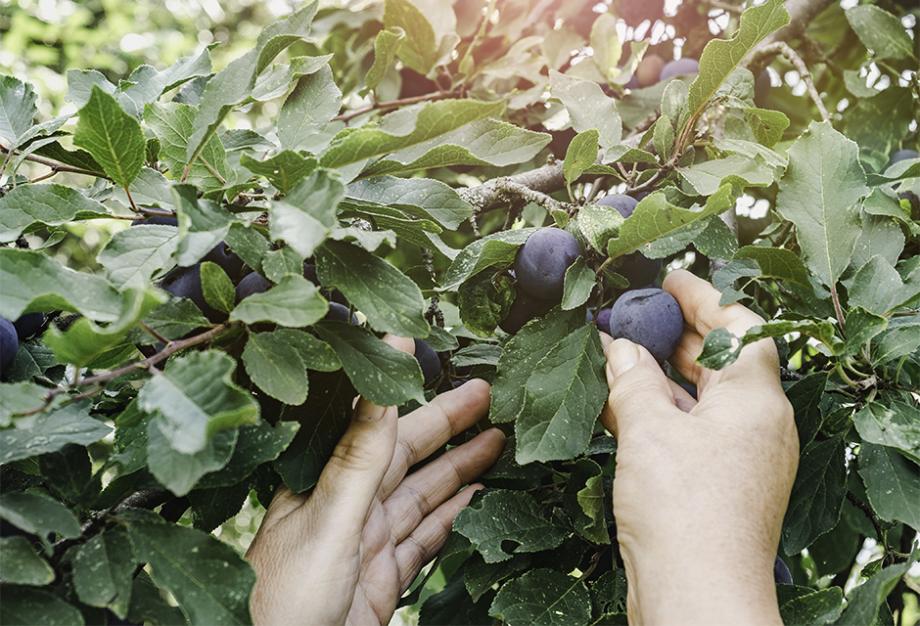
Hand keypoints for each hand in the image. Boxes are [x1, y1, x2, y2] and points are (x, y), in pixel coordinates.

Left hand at [246, 336, 503, 625]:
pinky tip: (475, 498)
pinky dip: (452, 517)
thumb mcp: (328, 518)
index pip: (375, 424)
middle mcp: (349, 506)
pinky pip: (424, 538)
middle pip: (408, 455)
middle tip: (488, 394)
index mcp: (329, 483)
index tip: (422, 347)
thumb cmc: (284, 597)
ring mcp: (368, 542)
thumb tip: (379, 386)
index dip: (403, 389)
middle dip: (448, 424)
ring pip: (423, 494)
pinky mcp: (382, 578)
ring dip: (458, 467)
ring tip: (496, 440)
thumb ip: (360, 457)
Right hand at [601, 270, 797, 625]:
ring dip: (660, 376)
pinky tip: (618, 405)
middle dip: (675, 334)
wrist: (697, 598)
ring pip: (700, 399)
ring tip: (617, 353)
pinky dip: (658, 413)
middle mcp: (757, 425)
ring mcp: (739, 458)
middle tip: (635, 312)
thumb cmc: (683, 511)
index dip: (704, 297)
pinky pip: (689, 433)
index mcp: (756, 400)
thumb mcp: (648, 430)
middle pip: (720, 361)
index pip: (741, 326)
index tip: (668, 279)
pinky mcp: (718, 486)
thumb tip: (619, 347)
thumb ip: (632, 379)